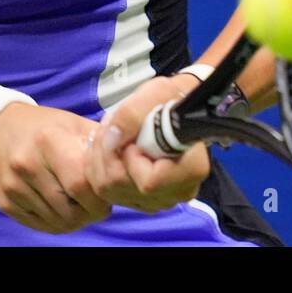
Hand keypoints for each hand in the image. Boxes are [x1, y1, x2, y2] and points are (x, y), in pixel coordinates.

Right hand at [0, 103, 113, 233]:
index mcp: (48, 141)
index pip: (81, 184)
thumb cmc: (43, 127)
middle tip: (97, 203)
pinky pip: (40, 226)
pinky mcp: (4, 202)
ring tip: (81, 204)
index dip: (100, 196)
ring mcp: (12, 186)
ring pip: (57, 222)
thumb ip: (101, 143)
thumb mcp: (72, 124)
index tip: (108, 194)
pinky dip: (57, 222)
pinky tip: (63, 207)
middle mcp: (26, 164)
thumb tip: (130, 160)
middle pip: (70, 210)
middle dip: (91, 212)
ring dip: (76, 219)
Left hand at [85, 74, 210, 212]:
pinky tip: (111, 147)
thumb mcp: (159, 92)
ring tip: (111, 133)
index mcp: (191, 168)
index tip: (133, 139)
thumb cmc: (172, 100)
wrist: (174, 109)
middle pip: (123, 185)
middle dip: (108, 152)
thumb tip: (111, 139)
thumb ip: (133, 113)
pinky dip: (100, 167)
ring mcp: (158, 199)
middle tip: (112, 126)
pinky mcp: (141, 200)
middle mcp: (177, 191)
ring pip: (110, 189)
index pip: (150, 182)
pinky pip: (106, 191)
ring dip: (101, 157)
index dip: (132, 159)